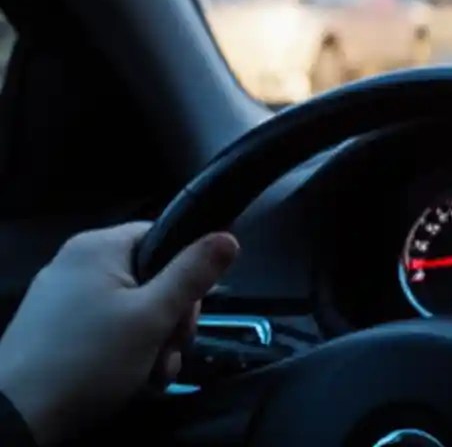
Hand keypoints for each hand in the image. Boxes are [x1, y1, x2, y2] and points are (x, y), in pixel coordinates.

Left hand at [0, 222, 237, 444]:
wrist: (16, 417)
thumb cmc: (89, 359)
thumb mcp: (153, 317)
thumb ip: (193, 274)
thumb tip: (227, 237)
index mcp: (98, 247)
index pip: (164, 236)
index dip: (189, 270)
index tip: (192, 308)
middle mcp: (76, 264)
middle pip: (152, 276)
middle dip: (172, 319)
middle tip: (171, 349)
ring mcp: (61, 298)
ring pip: (133, 308)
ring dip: (155, 341)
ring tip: (152, 372)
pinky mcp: (53, 329)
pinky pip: (106, 327)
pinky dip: (126, 350)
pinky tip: (133, 377)